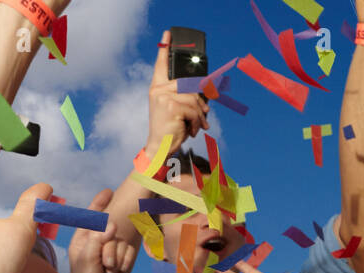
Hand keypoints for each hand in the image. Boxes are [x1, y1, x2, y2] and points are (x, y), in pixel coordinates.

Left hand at [68, 188, 135, 272]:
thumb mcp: (87, 257)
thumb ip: (98, 238)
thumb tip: (111, 224)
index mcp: (83, 238)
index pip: (91, 216)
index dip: (100, 203)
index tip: (109, 192)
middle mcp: (97, 242)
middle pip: (109, 225)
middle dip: (113, 233)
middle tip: (115, 234)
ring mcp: (110, 251)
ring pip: (121, 240)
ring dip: (117, 255)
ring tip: (108, 270)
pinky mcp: (122, 260)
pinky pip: (128, 253)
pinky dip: (124, 261)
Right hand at [147, 30, 210, 154]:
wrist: (159, 148)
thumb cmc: (168, 129)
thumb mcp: (175, 110)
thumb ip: (184, 97)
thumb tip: (206, 93)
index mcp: (157, 88)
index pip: (161, 65)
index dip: (165, 48)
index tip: (168, 34)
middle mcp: (158, 90)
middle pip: (188, 84)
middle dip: (201, 100)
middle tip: (206, 114)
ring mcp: (163, 97)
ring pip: (193, 98)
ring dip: (200, 115)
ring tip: (199, 126)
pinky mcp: (171, 106)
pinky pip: (193, 109)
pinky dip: (198, 121)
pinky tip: (193, 131)